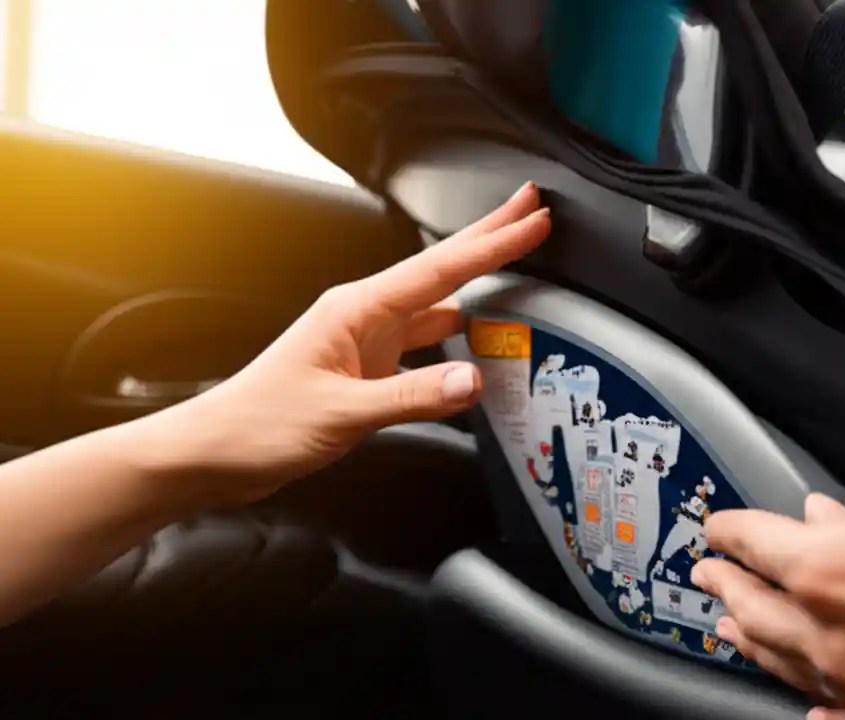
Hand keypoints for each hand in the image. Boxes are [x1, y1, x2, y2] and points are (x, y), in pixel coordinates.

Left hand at [150, 182, 548, 506]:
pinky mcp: (367, 374)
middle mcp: (364, 318)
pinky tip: (474, 355)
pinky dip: (456, 348)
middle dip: (488, 239)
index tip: (530, 221)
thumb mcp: (341, 412)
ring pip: (437, 309)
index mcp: (357, 309)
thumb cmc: (258, 424)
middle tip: (530, 211)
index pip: (440, 268)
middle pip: (442, 271)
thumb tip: (471, 379)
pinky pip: (424, 350)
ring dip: (478, 293)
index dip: (492, 244)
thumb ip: (412, 397)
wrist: (213, 453)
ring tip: (518, 275)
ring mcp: (367, 344)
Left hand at [692, 478, 844, 719]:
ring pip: (794, 668)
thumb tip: (833, 519)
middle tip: (710, 576)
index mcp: (837, 567)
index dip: (733, 529)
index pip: (759, 542)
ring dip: (758, 642)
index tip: (720, 522)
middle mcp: (844, 640)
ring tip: (735, 627)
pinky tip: (808, 709)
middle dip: (731, 586)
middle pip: (761, 610)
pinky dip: (819, 706)